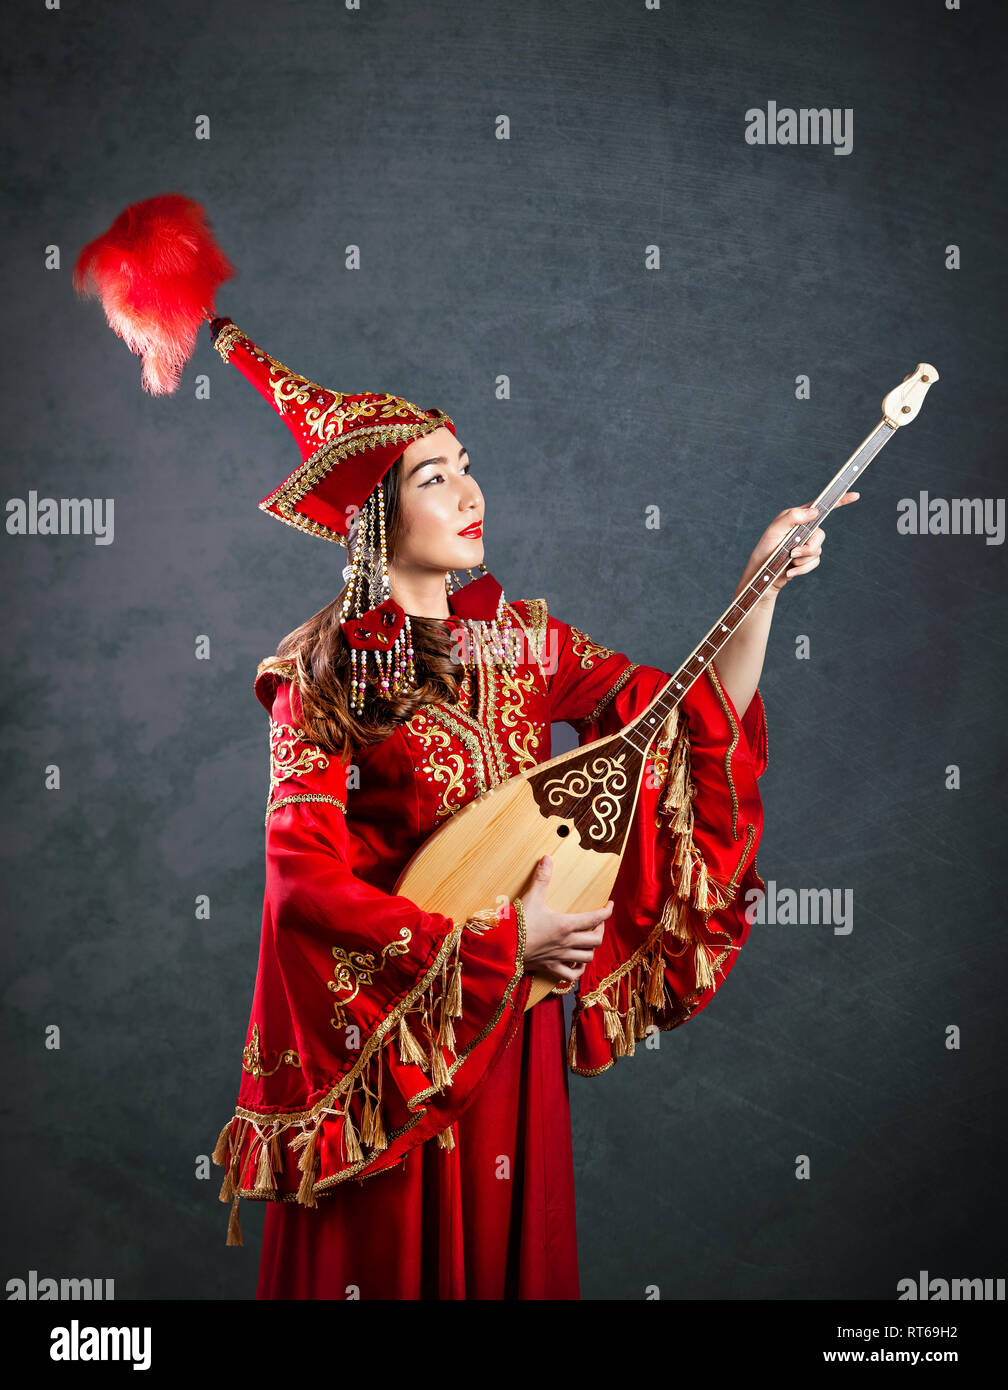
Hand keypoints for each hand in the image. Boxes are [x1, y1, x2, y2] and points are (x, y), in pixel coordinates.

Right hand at [519, 854, 611, 986]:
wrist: (502, 948)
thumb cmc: (518, 923)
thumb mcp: (531, 898)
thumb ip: (542, 878)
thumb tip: (548, 858)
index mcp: (566, 925)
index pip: (595, 918)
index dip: (607, 911)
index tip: (610, 905)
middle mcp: (567, 943)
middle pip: (596, 940)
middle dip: (600, 930)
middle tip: (597, 922)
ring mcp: (560, 957)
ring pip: (587, 957)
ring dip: (591, 949)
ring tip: (588, 941)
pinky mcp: (551, 968)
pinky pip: (571, 975)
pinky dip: (578, 971)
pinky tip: (576, 964)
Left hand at [736, 493, 859, 597]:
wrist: (763, 575)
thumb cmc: (765, 550)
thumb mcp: (775, 531)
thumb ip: (793, 517)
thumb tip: (815, 510)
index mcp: (797, 516)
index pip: (821, 506)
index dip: (839, 501)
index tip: (856, 496)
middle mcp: (806, 528)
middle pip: (820, 535)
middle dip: (807, 548)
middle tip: (791, 553)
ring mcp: (808, 543)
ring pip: (817, 551)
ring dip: (801, 560)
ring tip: (788, 561)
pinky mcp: (808, 558)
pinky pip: (814, 563)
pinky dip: (801, 569)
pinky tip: (789, 571)